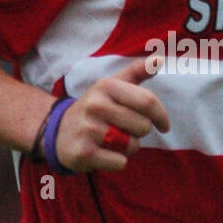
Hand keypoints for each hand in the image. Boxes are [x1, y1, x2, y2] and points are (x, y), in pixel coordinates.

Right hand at [55, 57, 169, 172]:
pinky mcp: (84, 153)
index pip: (148, 102)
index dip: (162, 116)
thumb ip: (136, 72)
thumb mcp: (111, 86)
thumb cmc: (94, 108)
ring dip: (128, 147)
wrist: (58, 132)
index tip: (164, 126)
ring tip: (112, 140)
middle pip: (143, 126)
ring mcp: (88, 129)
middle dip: (139, 132)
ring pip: (132, 145)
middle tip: (123, 130)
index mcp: (106, 86)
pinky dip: (116, 161)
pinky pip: (120, 162)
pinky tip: (103, 153)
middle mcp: (96, 105)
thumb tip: (159, 59)